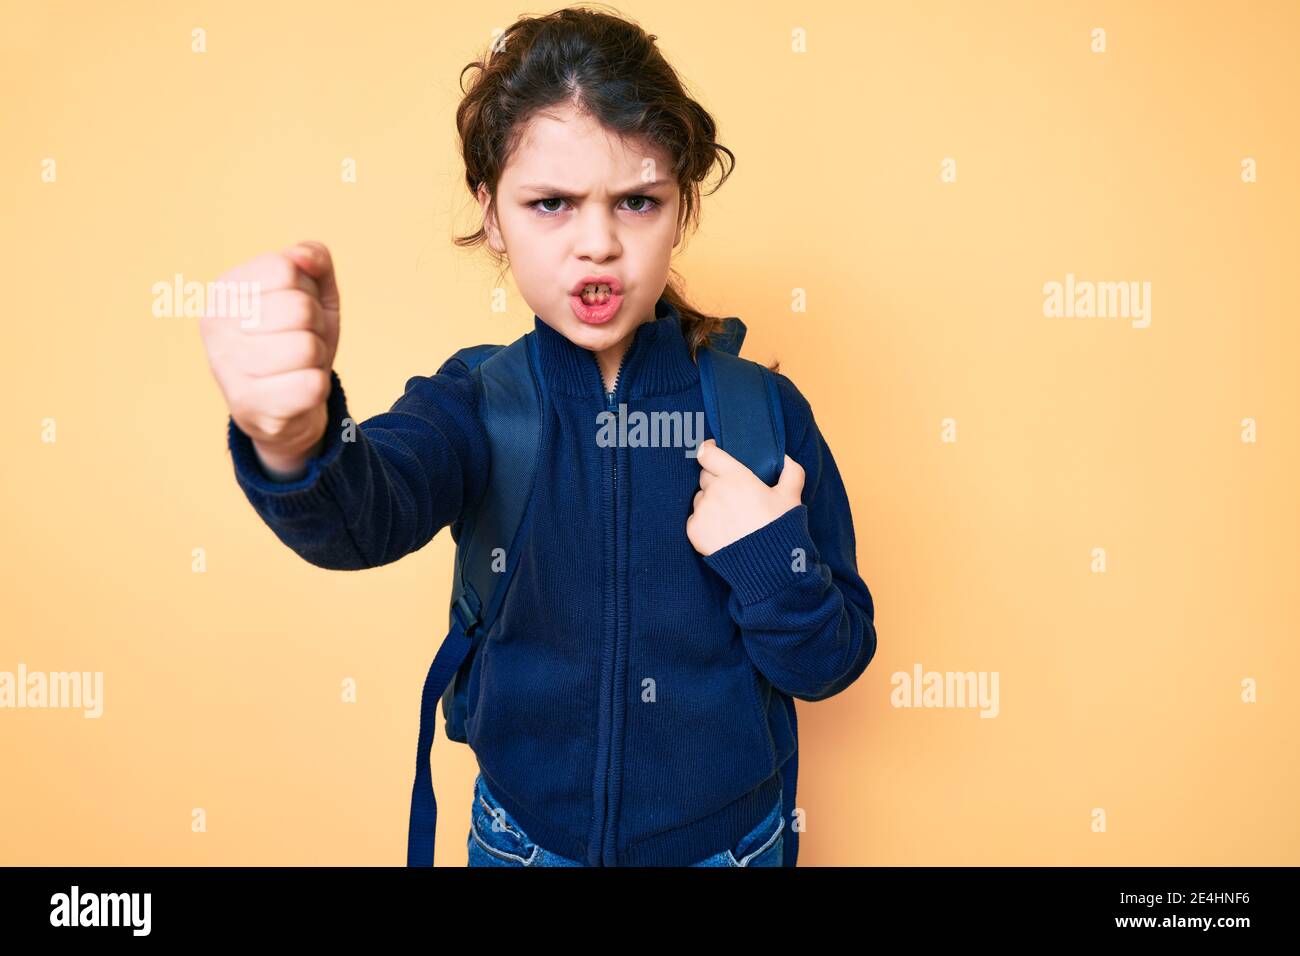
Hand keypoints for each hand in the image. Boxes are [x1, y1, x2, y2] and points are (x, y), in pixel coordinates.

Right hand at [199, 240, 340, 467]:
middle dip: (315, 327)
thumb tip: (302, 256)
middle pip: (299, 308)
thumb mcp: (314, 292)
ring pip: (307, 347)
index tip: (296, 312)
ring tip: (297, 366)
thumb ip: (313, 259)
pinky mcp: (246, 405)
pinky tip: (295, 391)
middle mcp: (215, 325)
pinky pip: (311, 385)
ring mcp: (225, 366)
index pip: (285, 268)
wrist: (288, 406)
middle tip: (300, 342)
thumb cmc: (298, 339)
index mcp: (225, 289)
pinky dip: (317, 387)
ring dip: (317, 358)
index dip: (307, 290)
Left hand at [686, 438, 804, 556]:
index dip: (709, 450)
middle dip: (716, 481)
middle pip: (705, 477)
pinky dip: (704, 524)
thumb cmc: (780, 527)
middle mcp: (714, 490)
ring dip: (710, 503)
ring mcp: (702, 511)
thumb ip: (791, 472)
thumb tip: (785, 459)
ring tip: (730, 518)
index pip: (707, 453)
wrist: (768, 565)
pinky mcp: (694, 531)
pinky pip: (695, 520)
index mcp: (735, 476)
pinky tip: (722, 532)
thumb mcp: (791, 497)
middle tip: (733, 495)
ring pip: (700, 499)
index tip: (713, 450)